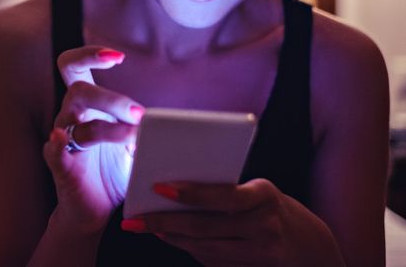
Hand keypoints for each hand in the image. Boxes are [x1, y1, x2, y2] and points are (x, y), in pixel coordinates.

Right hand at [43, 46, 143, 234]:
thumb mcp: (135, 141)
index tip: (118, 57)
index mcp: (88, 104)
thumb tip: (174, 122)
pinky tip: (62, 140)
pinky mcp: (60, 165)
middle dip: (112, 99)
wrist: (96, 208)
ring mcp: (63, 139)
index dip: (90, 54)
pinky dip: (57, 143)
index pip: (74, 67)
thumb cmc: (116, 168)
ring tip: (135, 138)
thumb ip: (147, 126)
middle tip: (140, 114)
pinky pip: (53, 150)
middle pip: (79, 89)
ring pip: (75, 120)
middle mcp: (72, 115)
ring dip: (109, 127)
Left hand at [122, 179, 342, 266]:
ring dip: (174, 238)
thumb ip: (227, 194)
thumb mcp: (258, 192)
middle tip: (136, 220)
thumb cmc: (275, 208)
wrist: (311, 247)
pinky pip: (214, 262)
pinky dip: (190, 250)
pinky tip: (173, 238)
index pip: (223, 196)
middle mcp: (265, 225)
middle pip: (207, 228)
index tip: (160, 188)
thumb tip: (181, 195)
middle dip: (166, 222)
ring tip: (149, 227)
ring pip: (206, 248)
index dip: (191, 194)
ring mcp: (261, 254)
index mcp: (264, 195)